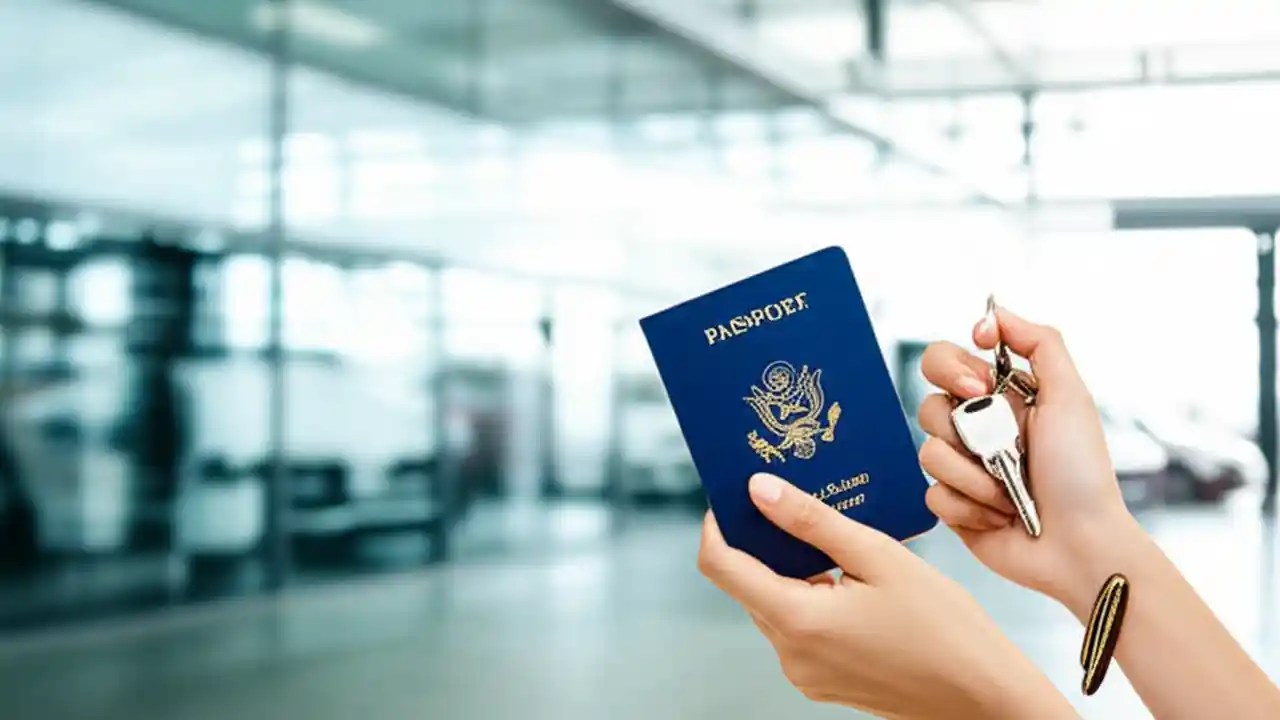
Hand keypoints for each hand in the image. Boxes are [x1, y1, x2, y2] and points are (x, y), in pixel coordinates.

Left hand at [698, 473, 1074, 718]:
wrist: (983, 696)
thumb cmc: (945, 626)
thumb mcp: (878, 556)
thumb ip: (812, 521)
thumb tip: (759, 489)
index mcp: (797, 620)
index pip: (720, 565)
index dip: (717, 525)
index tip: (734, 496)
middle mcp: (789, 653)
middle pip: (748, 583)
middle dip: (764, 542)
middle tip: (797, 503)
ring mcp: (803, 672)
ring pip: (774, 603)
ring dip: (792, 570)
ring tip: (836, 543)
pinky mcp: (820, 680)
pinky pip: (798, 628)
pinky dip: (811, 597)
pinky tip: (850, 580)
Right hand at [917, 304, 1139, 600]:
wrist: (1079, 544)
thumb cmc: (1082, 474)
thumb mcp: (1071, 396)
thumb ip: (1039, 343)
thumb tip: (994, 313)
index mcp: (1001, 397)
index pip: (944, 360)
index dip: (951, 368)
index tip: (979, 384)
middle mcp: (977, 429)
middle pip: (927, 404)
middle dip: (961, 426)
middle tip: (993, 442)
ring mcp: (962, 468)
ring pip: (928, 452)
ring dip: (974, 474)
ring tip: (1008, 491)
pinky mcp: (953, 506)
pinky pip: (932, 494)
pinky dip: (968, 506)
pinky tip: (998, 516)